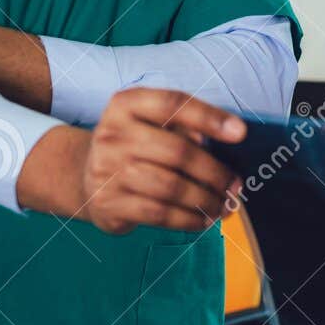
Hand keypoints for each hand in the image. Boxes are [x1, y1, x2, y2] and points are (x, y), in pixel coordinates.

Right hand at [19, 89, 245, 235]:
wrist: (84, 177)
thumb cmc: (131, 146)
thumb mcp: (148, 124)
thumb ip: (181, 125)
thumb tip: (223, 139)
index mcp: (125, 104)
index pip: (172, 104)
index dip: (209, 117)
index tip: (240, 133)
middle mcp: (112, 133)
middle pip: (177, 152)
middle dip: (215, 172)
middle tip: (235, 186)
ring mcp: (107, 169)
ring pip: (171, 187)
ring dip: (205, 200)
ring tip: (223, 206)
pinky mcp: (108, 202)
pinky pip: (158, 213)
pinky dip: (187, 219)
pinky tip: (202, 220)